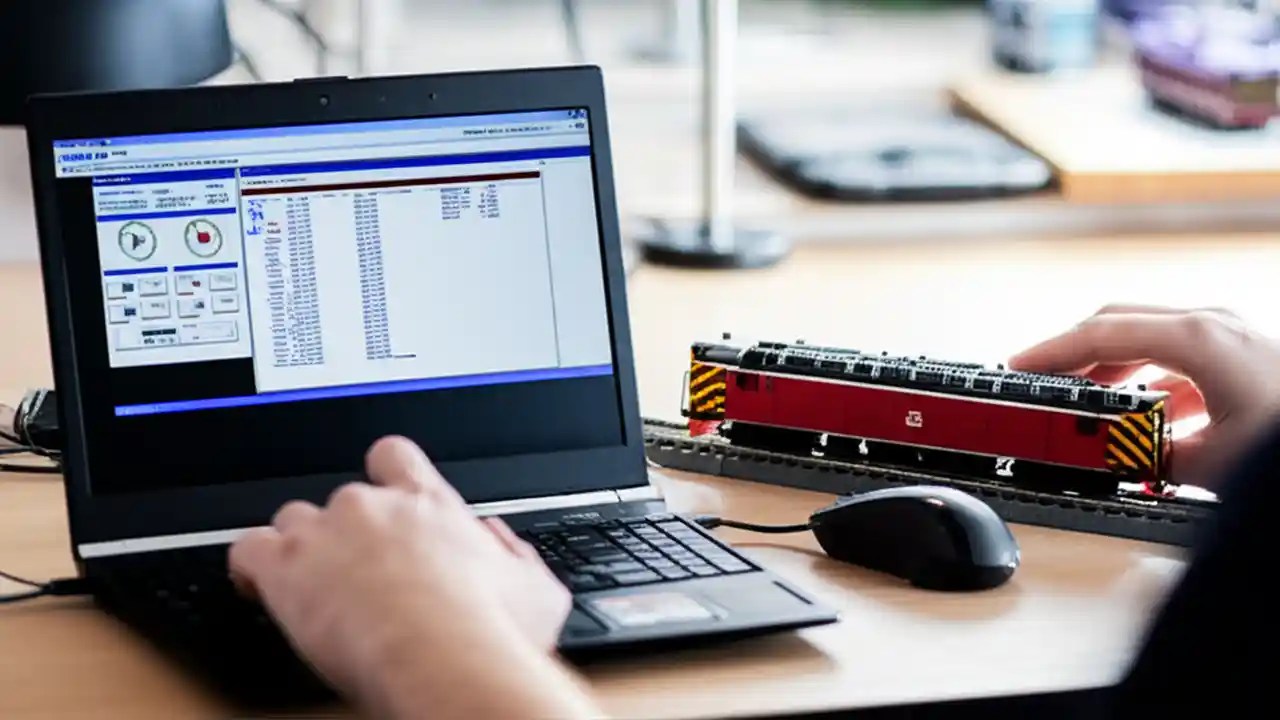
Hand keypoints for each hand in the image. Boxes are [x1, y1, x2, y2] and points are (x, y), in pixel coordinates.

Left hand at [228, 436, 593, 719]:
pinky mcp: (285, 569)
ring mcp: (324, 534)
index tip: (385, 498)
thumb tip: (497, 543)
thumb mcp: (534, 588)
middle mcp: (372, 507)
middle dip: (344, 530)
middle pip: (340, 497)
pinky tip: (260, 586)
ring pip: (291, 520)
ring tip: (311, 585)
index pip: (394, 456)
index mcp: (428, 504)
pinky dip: (251, 567)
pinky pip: (248, 550)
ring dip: (299, 549)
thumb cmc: (488, 630)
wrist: (442, 657)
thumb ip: (512, 556)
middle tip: (357, 570)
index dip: (383, 474)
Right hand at [1008, 305, 1279, 488]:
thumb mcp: (1209, 463)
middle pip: (1119, 325)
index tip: (1016, 366)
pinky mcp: (1244, 360)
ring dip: (1111, 372)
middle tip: (1040, 383)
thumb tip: (1115, 462)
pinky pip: (1178, 362)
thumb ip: (1149, 456)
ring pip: (1148, 343)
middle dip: (1073, 356)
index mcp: (1196, 337)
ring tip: (1083, 406)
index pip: (1099, 333)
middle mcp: (1212, 326)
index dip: (1050, 351)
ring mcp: (1231, 339)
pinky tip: (1143, 419)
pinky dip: (1148, 384)